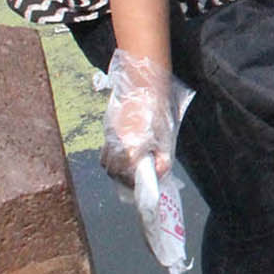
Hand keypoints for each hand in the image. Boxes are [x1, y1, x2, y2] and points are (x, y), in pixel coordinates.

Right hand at [99, 50, 176, 182]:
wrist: (143, 84)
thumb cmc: (158, 109)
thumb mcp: (167, 137)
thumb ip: (162, 159)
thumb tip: (159, 174)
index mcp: (130, 149)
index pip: (130, 178)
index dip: (139, 186)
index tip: (147, 189)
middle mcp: (115, 146)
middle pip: (115, 173)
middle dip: (127, 180)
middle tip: (141, 181)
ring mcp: (107, 138)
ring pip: (108, 164)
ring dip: (119, 171)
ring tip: (134, 170)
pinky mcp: (106, 130)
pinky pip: (106, 152)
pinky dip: (114, 159)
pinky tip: (127, 156)